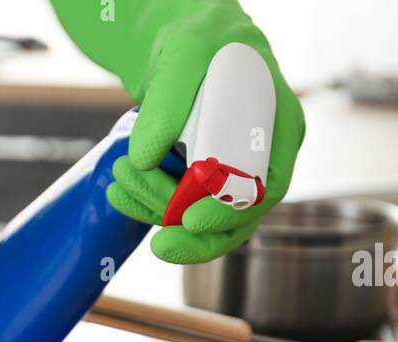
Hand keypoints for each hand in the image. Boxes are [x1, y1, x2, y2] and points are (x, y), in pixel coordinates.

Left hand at [103, 1, 305, 264]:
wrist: (183, 43)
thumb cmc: (198, 40)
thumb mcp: (183, 56)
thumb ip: (167, 104)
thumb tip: (145, 158)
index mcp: (279, 125)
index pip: (268, 185)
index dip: (232, 210)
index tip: (191, 220)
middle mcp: (263, 155)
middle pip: (240, 217)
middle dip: (196, 237)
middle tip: (159, 245)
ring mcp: (234, 171)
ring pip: (204, 218)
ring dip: (158, 210)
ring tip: (120, 181)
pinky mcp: (203, 179)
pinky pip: (180, 206)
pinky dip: (147, 206)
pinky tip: (119, 193)